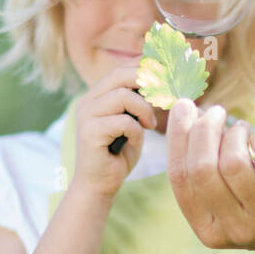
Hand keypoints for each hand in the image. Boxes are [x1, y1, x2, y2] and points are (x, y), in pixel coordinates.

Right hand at [73, 62, 157, 198]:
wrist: (99, 186)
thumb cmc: (119, 155)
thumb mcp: (133, 123)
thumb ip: (140, 103)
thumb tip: (162, 83)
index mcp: (98, 95)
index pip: (122, 68)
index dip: (146, 67)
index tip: (168, 75)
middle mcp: (88, 100)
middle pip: (120, 75)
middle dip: (148, 82)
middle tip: (164, 96)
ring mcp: (86, 115)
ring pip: (123, 96)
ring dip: (144, 110)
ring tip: (150, 125)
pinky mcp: (89, 132)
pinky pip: (122, 121)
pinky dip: (136, 132)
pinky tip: (134, 142)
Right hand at [165, 98, 254, 253]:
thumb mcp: (231, 202)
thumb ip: (207, 173)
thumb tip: (187, 117)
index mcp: (210, 231)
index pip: (181, 179)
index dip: (179, 138)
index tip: (184, 107)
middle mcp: (236, 230)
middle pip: (203, 169)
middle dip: (205, 131)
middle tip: (217, 113)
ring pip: (233, 163)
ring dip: (236, 134)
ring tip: (244, 130)